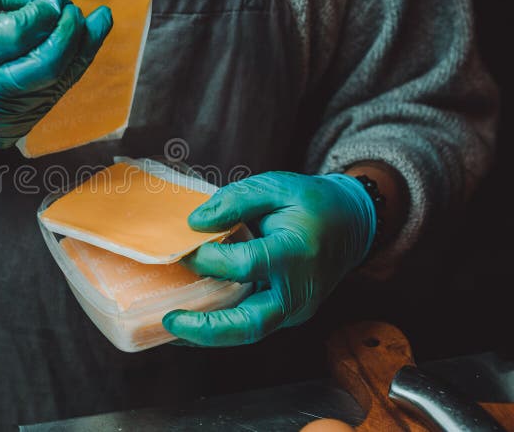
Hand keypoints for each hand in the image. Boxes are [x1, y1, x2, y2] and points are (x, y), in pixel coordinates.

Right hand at [0, 0, 111, 147]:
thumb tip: (46, 0)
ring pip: (53, 87)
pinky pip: (47, 102)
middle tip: (79, 14)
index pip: (16, 34)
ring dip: (77, 56)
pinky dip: (63, 76)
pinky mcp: (7, 135)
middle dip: (71, 37)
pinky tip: (71, 55)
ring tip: (92, 28)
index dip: (45, 15)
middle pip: (45, 66)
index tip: (58, 2)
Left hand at [162, 172, 375, 345]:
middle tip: (170, 320)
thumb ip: (236, 200)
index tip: (184, 249)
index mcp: (297, 252)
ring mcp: (296, 308)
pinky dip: (221, 326)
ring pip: (250, 333)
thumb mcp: (276, 186)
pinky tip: (190, 321)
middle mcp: (299, 290)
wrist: (352, 224)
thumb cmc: (310, 202)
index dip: (210, 259)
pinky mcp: (288, 315)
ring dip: (208, 335)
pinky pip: (251, 325)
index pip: (246, 265)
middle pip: (252, 324)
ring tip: (171, 326)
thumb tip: (195, 223)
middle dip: (207, 328)